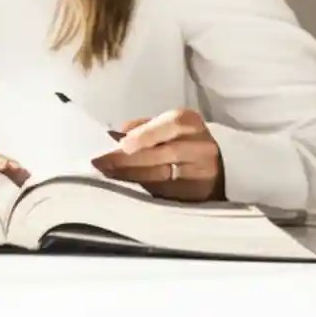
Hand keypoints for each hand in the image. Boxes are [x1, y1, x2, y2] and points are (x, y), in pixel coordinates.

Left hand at [91, 108, 225, 202]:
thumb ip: (143, 128)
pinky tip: (124, 185)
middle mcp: (201, 146)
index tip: (123, 144)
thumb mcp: (166, 128)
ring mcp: (202, 172)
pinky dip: (142, 187)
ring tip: (108, 173)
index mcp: (190, 123)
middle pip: (166, 152)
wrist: (212, 167)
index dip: (147, 133)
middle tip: (102, 162)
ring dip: (131, 174)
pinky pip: (166, 190)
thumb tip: (117, 132)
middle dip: (131, 158)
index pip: (172, 124)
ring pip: (164, 174)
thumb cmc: (181, 142)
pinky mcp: (198, 193)